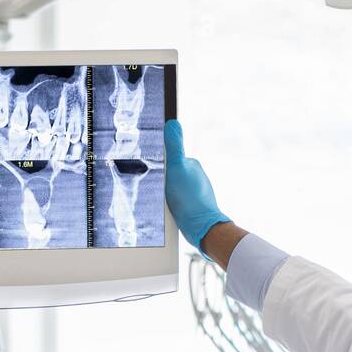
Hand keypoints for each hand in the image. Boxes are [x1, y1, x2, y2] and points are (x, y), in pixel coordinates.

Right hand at [165, 119, 230, 248]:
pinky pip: (174, 201)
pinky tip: (168, 210)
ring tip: (162, 201)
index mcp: (190, 164)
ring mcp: (193, 191)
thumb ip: (174, 146)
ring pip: (169, 188)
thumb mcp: (177, 169)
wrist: (201, 228)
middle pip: (167, 173)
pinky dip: (168, 204)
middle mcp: (193, 176)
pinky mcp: (190, 206)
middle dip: (159, 180)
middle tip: (157, 189)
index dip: (157, 162)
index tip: (151, 171)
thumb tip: (172, 122)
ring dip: (163, 194)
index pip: (167, 157)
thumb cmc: (189, 199)